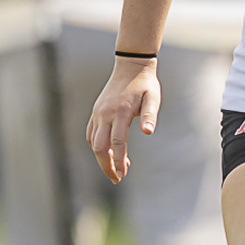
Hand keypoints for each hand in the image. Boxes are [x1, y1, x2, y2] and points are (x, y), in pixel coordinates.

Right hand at [85, 57, 160, 183]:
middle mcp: (105, 113)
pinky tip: (108, 153)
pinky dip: (97, 147)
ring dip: (103, 158)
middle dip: (107, 166)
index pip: (117, 142)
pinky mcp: (96, 112)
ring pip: (93, 142)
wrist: (130, 66)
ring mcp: (98, 113)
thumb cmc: (145, 84)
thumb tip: (148, 132)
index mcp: (120, 112)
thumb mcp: (153, 97)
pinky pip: (91, 134)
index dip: (118, 161)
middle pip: (100, 146)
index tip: (123, 174)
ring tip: (119, 167)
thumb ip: (149, 115)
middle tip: (117, 179)